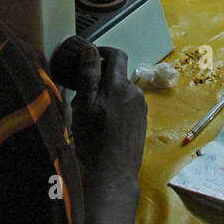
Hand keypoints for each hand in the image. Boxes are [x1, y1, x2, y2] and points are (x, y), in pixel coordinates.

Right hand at [69, 44, 146, 189]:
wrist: (114, 173)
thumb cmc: (95, 141)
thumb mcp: (84, 105)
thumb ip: (88, 75)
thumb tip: (90, 49)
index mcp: (120, 86)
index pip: (117, 55)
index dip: (103, 52)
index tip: (90, 57)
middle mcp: (135, 93)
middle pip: (117, 75)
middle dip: (100, 79)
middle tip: (82, 95)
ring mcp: (140, 108)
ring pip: (120, 91)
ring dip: (106, 94)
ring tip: (91, 114)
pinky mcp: (141, 121)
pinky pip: (126, 105)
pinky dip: (114, 107)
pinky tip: (103, 125)